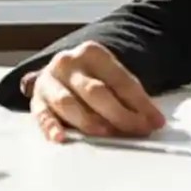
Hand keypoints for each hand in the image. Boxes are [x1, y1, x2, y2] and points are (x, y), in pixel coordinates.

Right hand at [23, 41, 165, 142]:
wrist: (63, 70)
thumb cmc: (94, 77)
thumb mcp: (113, 78)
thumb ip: (130, 97)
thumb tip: (154, 121)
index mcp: (92, 52)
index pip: (120, 80)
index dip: (139, 102)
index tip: (154, 121)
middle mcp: (67, 63)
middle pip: (95, 91)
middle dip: (118, 113)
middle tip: (136, 129)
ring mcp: (49, 81)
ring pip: (68, 103)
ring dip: (89, 121)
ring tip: (108, 133)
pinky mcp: (37, 100)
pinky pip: (42, 115)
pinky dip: (50, 127)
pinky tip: (60, 138)